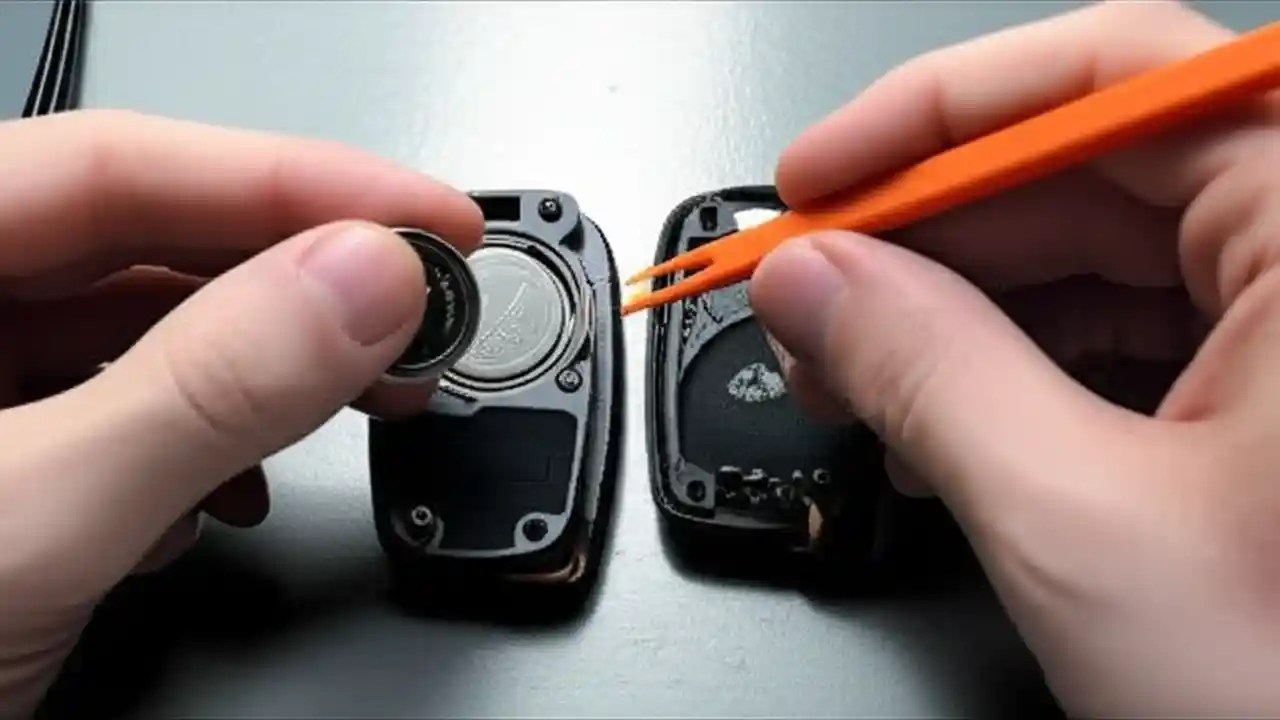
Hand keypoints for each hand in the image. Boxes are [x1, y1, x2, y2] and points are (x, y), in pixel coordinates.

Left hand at [0, 109, 481, 715]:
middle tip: (422, 300)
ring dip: (268, 369)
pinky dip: (207, 450)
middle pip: (137, 246)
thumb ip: (197, 393)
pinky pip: (125, 422)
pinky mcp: (0, 484)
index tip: (421, 216)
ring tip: (365, 388)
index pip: (114, 168)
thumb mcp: (23, 531)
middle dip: (299, 275)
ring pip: (141, 338)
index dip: (289, 177)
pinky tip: (236, 491)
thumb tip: (358, 281)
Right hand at [749, 2, 1279, 715]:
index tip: (822, 175)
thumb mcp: (1080, 525)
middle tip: (809, 293)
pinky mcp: (1276, 403)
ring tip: (853, 371)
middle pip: (1085, 176)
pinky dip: (1015, 368)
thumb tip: (815, 282)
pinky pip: (1124, 336)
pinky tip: (940, 417)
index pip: (1108, 80)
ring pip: (1096, 261)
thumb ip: (925, 376)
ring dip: (954, 313)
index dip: (935, 115)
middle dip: (923, 238)